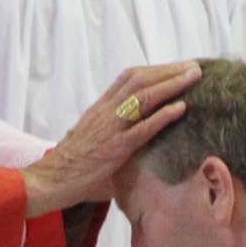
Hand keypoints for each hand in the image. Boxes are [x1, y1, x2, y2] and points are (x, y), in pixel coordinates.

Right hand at [21, 62, 203, 218]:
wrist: (51, 180)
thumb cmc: (75, 166)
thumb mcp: (96, 139)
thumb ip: (116, 132)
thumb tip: (139, 138)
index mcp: (101, 108)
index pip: (130, 78)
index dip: (155, 69)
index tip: (177, 66)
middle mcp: (106, 112)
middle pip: (140, 80)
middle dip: (169, 70)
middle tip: (194, 66)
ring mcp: (110, 128)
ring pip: (143, 97)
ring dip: (171, 84)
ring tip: (194, 77)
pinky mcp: (114, 149)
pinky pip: (141, 129)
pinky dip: (162, 116)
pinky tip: (181, 108)